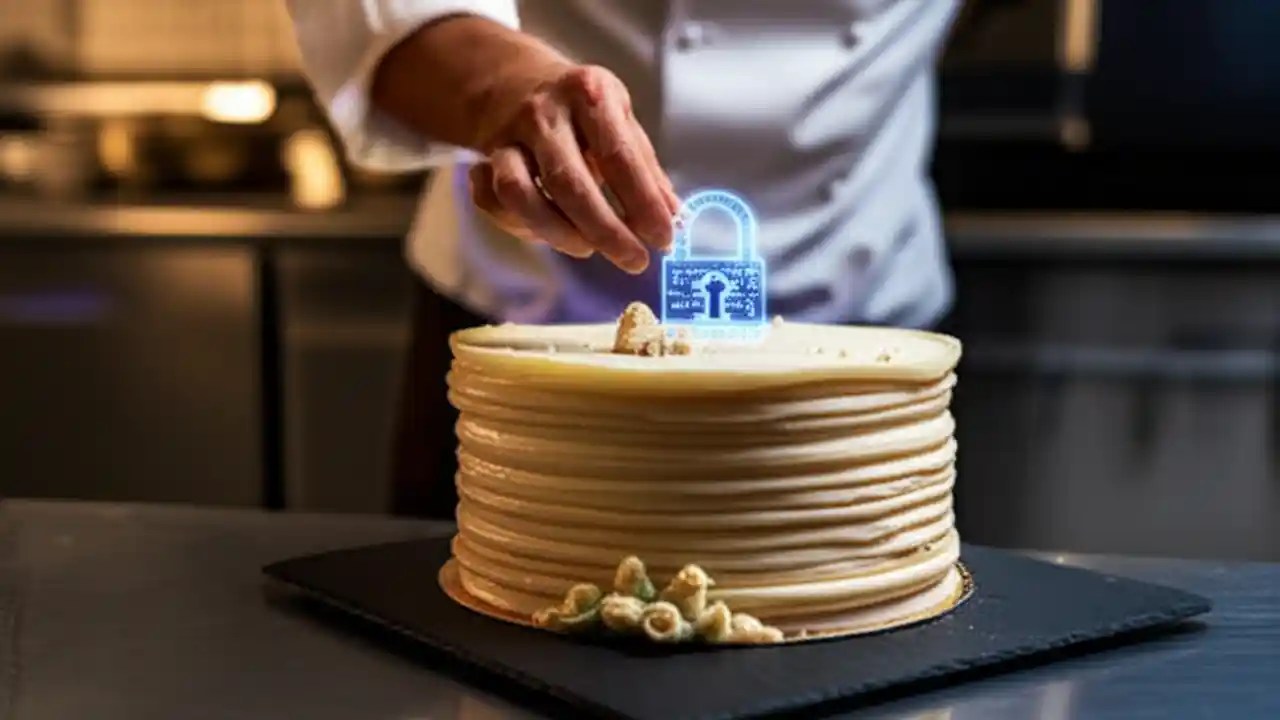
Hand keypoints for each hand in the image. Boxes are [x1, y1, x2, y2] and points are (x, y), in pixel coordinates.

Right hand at [467, 65, 679, 273]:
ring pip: (519, 193)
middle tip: (634, 261)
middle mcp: (544, 112)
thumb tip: (674, 217)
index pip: (619, 155)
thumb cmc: (582, 112)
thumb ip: (645, 169)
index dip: (642, 203)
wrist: (513, 82)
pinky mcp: (483, 159)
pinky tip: (544, 230)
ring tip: (587, 249)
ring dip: (557, 233)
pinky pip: (492, 201)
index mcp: (589, 94)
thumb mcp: (621, 122)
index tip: (663, 239)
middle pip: (569, 182)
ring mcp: (507, 135)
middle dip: (605, 231)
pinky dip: (518, 225)